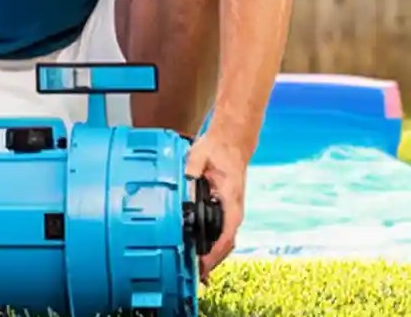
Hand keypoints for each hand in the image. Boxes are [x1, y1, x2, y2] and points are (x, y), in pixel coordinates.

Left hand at [185, 131, 249, 283]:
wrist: (231, 142)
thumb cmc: (217, 149)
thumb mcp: (200, 154)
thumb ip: (191, 168)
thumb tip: (184, 181)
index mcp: (230, 198)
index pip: (226, 231)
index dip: (215, 251)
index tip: (203, 262)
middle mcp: (234, 208)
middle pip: (227, 243)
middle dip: (213, 260)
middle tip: (198, 275)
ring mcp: (232, 210)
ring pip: (226, 240)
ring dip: (214, 256)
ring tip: (199, 270)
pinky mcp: (227, 209)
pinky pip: (223, 233)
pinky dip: (214, 246)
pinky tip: (203, 252)